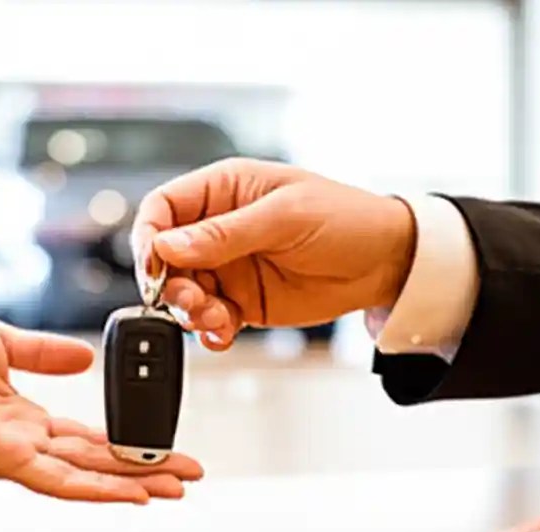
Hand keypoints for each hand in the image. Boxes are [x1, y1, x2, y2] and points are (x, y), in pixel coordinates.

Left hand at [0, 318, 202, 502]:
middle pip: (99, 464)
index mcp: (26, 418)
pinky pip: (58, 480)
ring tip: (174, 488)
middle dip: (146, 470)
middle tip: (190, 476)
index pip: (90, 440)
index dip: (130, 446)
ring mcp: (16, 457)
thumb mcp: (3, 343)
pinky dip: (97, 489)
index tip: (167, 448)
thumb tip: (86, 358)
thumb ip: (46, 354)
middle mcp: (26, 444)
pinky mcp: (3, 460)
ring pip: (87, 478)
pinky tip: (129, 493)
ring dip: (132, 484)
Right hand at [131, 158, 415, 349]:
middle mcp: (220, 228)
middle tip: (192, 299)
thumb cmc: (347, 219)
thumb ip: (225, 233)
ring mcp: (230, 267)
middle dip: (170, 283)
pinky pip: (209, 319)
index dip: (151, 236)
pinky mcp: (244, 301)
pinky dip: (210, 331)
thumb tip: (169, 245)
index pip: (164, 208)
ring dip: (190, 311)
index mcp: (225, 190)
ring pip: (184, 293)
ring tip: (216, 318)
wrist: (388, 262)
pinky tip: (224, 333)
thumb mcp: (285, 217)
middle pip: (166, 257)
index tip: (155, 264)